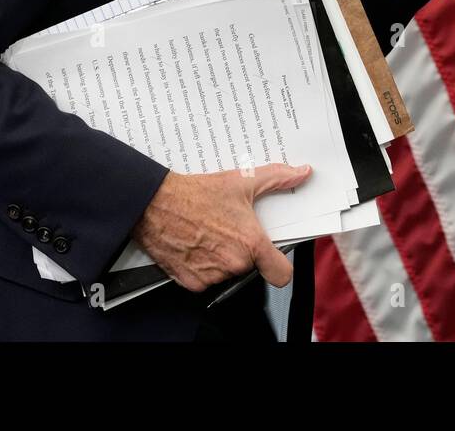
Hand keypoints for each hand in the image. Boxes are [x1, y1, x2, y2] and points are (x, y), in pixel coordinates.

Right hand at [131, 163, 311, 291]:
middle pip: (250, 267)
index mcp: (250, 244)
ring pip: (226, 273)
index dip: (279, 266)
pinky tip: (194, 243)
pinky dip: (201, 266)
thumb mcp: (241, 180)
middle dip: (242, 251)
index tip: (273, 256)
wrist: (153, 203)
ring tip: (209, 233)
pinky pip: (205, 279)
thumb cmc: (194, 194)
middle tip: (229, 229)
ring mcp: (211, 276)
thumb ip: (277, 178)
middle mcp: (232, 264)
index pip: (281, 274)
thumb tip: (301, 173)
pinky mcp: (190, 282)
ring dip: (221, 258)